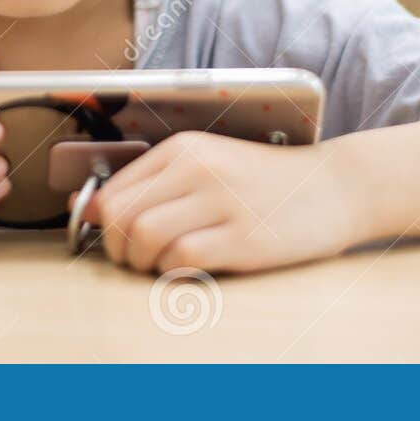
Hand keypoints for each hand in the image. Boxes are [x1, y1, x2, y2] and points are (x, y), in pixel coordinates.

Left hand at [66, 130, 364, 274]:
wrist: (336, 187)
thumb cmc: (266, 183)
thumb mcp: (207, 167)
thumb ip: (150, 186)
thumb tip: (83, 210)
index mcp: (183, 148)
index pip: (111, 191)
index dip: (102, 226)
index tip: (118, 242)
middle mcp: (197, 168)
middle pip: (120, 216)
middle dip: (118, 249)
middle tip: (140, 261)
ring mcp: (221, 201)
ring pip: (145, 237)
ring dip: (145, 263)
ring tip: (166, 265)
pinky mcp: (244, 237)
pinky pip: (183, 258)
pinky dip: (177, 272)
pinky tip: (195, 268)